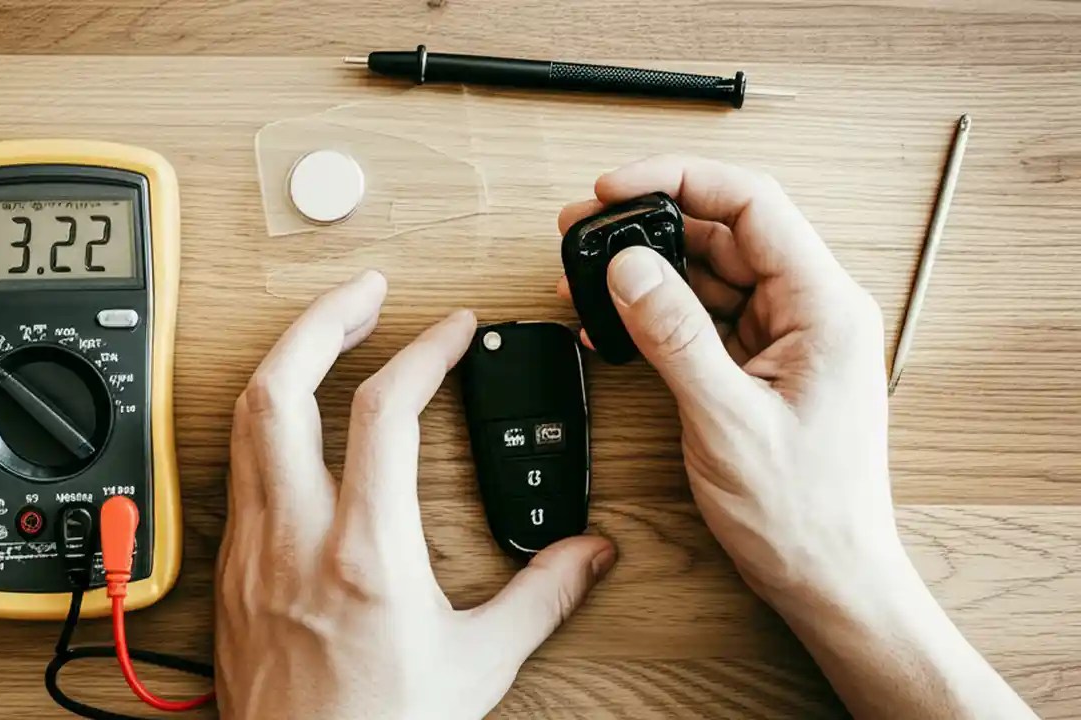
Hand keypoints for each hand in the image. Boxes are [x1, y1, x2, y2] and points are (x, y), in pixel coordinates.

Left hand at [216, 271, 615, 719]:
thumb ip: (542, 599)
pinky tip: (298, 420)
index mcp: (364, 555)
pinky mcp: (231, 570)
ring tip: (329, 335)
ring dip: (287, 361)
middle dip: (321, 320)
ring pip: (244, 421)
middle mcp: (294, 539)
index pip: (384, 412)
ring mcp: (251, 550)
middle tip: (365, 293)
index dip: (425, 351)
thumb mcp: (477, 667)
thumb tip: (589, 556)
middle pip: (279, 389)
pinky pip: (237, 467)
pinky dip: (267, 419)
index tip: (454, 329)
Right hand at [557, 155, 897, 615]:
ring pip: (708, 275)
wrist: (828, 578)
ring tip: (584, 279)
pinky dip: (657, 317)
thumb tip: (629, 267)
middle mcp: (809, 311)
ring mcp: (785, 338)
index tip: (616, 187)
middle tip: (583, 229)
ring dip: (646, 274)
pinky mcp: (760, 366)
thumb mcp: (727, 419)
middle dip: (649, 226)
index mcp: (824, 307)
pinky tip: (611, 325)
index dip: (680, 180)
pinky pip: (703, 319)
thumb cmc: (804, 512)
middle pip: (723, 234)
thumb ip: (675, 335)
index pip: (752, 204)